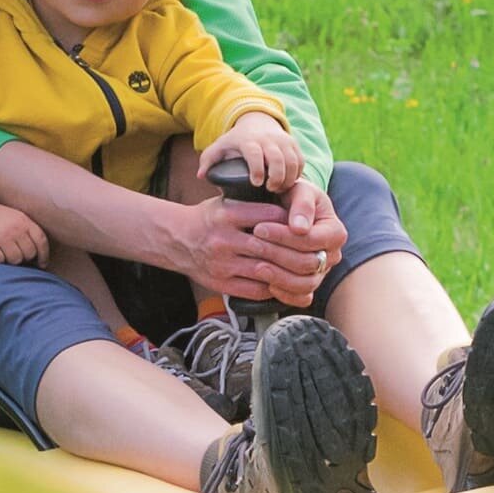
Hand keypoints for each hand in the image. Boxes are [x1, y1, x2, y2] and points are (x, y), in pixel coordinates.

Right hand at [0, 199, 48, 266]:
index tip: (42, 264)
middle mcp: (15, 228)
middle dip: (23, 258)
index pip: (41, 241)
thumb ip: (26, 232)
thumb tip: (36, 256)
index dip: (43, 255)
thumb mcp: (14, 218)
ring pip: (15, 259)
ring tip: (1, 253)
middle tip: (13, 256)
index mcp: (24, 221)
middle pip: (29, 253)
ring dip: (9, 260)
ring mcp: (2, 236)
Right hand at [177, 179, 346, 306]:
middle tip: (317, 252)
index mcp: (227, 214)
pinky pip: (254, 290)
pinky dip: (275, 288)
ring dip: (291, 273)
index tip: (307, 226)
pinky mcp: (221, 283)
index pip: (269, 217)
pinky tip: (288, 284)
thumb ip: (254, 205)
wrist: (176, 240)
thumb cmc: (209, 219)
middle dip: (298, 252)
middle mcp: (223, 239)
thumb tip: (292, 210)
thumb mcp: (227, 202)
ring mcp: (222, 264)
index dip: (292, 222)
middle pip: (270, 247)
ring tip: (308, 271)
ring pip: (265, 271)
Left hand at [194, 114, 303, 193]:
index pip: (254, 153)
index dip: (257, 168)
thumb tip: (201, 176)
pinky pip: (300, 161)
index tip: (256, 183)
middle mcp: (268, 139)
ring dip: (288, 177)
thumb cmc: (235, 142)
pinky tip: (288, 184)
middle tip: (271, 189)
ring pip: (292, 160)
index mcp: (248, 140)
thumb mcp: (219, 148)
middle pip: (277, 158)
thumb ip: (208, 161)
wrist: (257, 122)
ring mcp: (283, 141)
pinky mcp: (294, 145)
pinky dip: (297, 174)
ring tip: (279, 189)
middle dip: (276, 176)